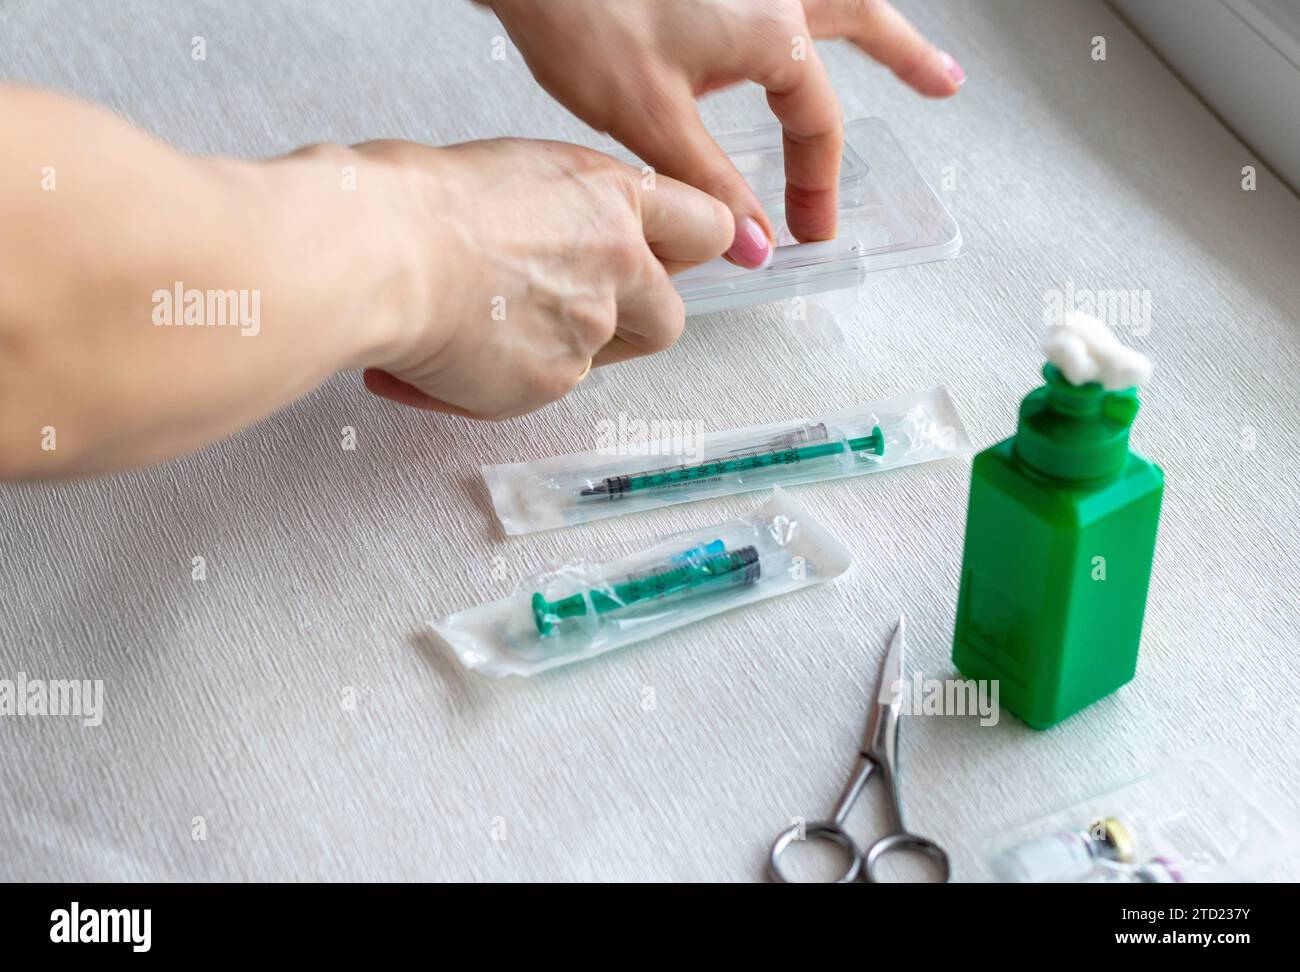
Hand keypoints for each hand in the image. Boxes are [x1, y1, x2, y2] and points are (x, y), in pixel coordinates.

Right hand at [355, 137, 733, 419]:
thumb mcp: (516, 173)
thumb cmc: (420, 201)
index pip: (705, 226)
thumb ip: (566, 212)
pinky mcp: (553, 382)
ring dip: (557, 350)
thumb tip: (560, 237)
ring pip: (599, 359)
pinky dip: (495, 381)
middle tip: (573, 311)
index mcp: (612, 197)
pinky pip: (538, 391)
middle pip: (669, 315)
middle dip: (632, 323)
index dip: (691, 250)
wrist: (379, 255)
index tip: (678, 261)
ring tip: (487, 326)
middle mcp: (618, 264)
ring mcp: (590, 329)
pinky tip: (444, 356)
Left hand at [481, 0, 962, 264]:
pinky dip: (803, 11)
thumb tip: (753, 243)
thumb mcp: (651, 118)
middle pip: (860, 21)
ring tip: (891, 42)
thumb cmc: (579, 7)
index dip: (815, 184)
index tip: (809, 230)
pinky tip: (790, 26)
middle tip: (944, 82)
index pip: (815, 123)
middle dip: (904, 56)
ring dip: (863, 20)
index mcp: (773, 30)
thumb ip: (708, 183)